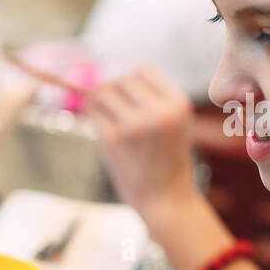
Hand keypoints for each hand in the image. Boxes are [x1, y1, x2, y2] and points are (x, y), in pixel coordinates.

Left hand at [84, 64, 197, 220]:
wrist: (165, 199)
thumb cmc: (167, 162)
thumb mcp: (174, 125)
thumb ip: (152, 101)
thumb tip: (111, 80)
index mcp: (177, 103)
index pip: (143, 70)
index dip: (129, 80)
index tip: (124, 94)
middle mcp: (158, 110)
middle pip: (121, 79)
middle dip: (112, 90)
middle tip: (109, 107)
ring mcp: (134, 124)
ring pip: (102, 93)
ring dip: (98, 101)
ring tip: (102, 114)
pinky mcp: (113, 138)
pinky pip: (93, 114)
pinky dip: (92, 117)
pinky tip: (99, 126)